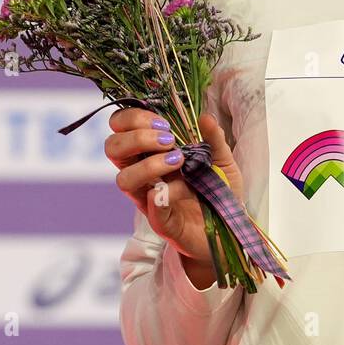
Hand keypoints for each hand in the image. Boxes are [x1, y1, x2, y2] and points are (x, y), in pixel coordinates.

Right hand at [105, 107, 243, 287]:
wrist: (230, 228)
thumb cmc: (219, 190)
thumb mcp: (221, 158)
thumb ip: (214, 138)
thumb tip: (205, 116)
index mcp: (151, 153)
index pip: (121, 129)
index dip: (132, 118)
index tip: (163, 121)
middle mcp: (144, 174)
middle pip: (113, 148)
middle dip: (137, 137)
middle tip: (168, 139)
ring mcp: (149, 199)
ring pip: (124, 180)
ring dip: (148, 165)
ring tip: (178, 161)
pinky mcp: (162, 223)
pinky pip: (150, 209)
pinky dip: (160, 197)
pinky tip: (176, 189)